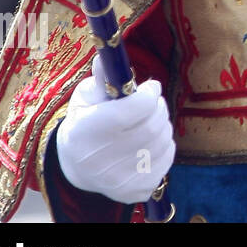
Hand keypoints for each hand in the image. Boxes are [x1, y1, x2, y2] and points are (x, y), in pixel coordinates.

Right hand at [55, 57, 175, 203]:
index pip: (135, 108)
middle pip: (153, 124)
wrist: (78, 166)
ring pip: (164, 140)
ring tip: (148, 121)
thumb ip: (104, 75)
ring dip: (162, 125)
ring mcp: (117, 180)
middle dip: (158, 106)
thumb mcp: (88, 95)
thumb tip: (108, 54)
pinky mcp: (133, 191)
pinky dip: (164, 145)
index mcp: (84, 130)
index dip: (149, 92)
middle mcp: (98, 160)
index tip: (149, 86)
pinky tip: (149, 142)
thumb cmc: (87, 121)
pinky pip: (168, 158)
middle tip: (151, 102)